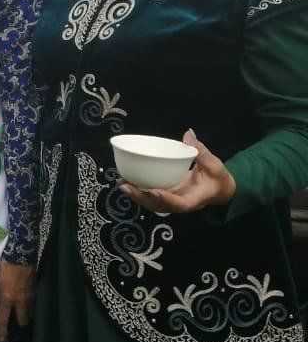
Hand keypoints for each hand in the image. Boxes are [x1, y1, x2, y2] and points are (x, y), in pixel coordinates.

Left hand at [0, 259, 34, 341]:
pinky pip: (36, 299)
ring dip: (30, 313)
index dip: (2, 330)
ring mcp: (30, 294)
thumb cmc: (4, 264)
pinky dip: (34, 301)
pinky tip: (31, 299)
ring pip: (32, 310)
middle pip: (23, 318)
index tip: (2, 340)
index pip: (3, 318)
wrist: (21, 253)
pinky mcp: (36, 286)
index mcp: (7, 298)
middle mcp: (20, 299)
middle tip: (19, 325)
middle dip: (21, 323)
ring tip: (28, 315)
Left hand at [118, 129, 235, 213]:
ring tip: (121, 183)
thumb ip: (201, 151)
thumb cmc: (218, 178)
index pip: (181, 204)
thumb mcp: (215, 165)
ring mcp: (173, 201)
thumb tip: (189, 134)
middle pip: (160, 207)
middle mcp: (181, 203)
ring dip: (136, 196)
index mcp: (196, 198)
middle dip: (142, 198)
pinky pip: (152, 198)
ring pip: (153, 204)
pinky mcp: (168, 197)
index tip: (154, 191)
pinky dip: (139, 192)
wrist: (220, 190)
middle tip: (126, 185)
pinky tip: (126, 182)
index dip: (166, 200)